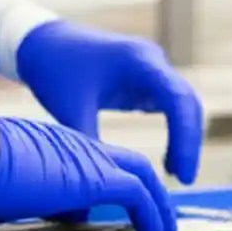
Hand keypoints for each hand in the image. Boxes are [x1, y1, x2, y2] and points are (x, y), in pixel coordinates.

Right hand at [0, 117, 177, 230]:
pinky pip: (137, 193)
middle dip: (147, 189)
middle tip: (155, 218)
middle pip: (126, 162)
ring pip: (140, 174)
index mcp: (50, 145)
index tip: (114, 210)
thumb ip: (15, 202)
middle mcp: (73, 145)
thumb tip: (18, 221)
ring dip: (158, 204)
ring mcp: (86, 157)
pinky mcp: (94, 175)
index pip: (90, 162)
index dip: (108, 184)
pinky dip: (153, 213)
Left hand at [16, 21, 203, 183]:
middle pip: (188, 103)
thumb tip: (103, 189)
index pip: (178, 100)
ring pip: (184, 106)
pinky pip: (171, 108)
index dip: (185, 139)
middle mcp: (153, 61)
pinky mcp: (146, 81)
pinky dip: (175, 133)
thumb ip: (91, 146)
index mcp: (140, 61)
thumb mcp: (71, 110)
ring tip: (176, 175)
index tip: (180, 176)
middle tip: (184, 181)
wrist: (41, 41)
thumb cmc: (53, 70)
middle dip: (189, 142)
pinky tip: (166, 161)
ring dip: (185, 138)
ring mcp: (153, 70)